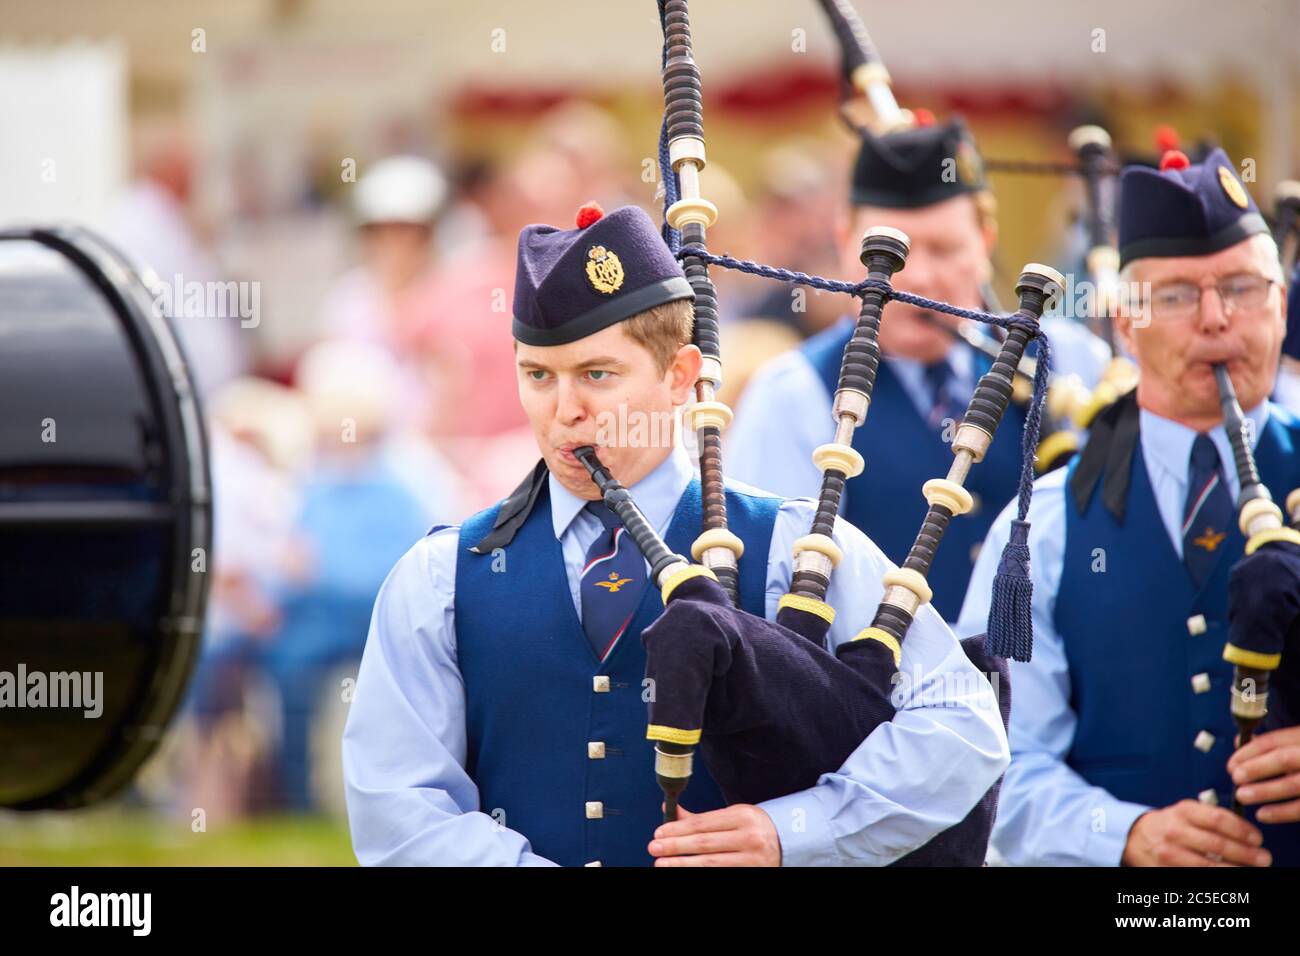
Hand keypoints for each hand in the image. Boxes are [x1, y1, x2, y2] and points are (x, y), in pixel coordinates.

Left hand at [648, 804, 781, 866]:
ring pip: (710, 863)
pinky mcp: (753, 873)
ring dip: (683, 864)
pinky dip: (700, 873)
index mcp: (743, 816)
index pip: (703, 824)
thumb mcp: (732, 815)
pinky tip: (685, 870)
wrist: (788, 842)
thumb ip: (702, 818)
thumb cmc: (753, 826)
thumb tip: (672, 812)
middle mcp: (750, 838)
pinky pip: (720, 873)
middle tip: (654, 848)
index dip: (678, 829)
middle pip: (704, 844)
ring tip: (662, 864)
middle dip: (676, 847)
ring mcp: (752, 859)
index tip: (659, 833)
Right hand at [1121, 800, 1268, 866]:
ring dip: (1235, 869)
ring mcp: (1170, 852)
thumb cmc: (1169, 824)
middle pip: (1218, 844)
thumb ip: (1212, 817)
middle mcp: (1175, 830)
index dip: (1242, 830)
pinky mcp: (1167, 869)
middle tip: (1263, 858)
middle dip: (1246, 853)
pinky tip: (1228, 874)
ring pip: (1209, 865)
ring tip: (1250, 870)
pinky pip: (1197, 875)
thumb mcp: (1186, 813)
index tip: (1257, 838)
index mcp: (1183, 811)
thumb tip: (1247, 834)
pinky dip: (1217, 876)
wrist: (1135, 836)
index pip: (1218, 819)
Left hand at [1229, 726, 1299, 822]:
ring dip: (1265, 791)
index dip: (1248, 752)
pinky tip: (1263, 815)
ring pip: (1294, 784)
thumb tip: (1239, 743)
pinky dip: (1282, 812)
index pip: (1274, 741)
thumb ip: (1271, 744)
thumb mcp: (1295, 744)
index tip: (1231, 764)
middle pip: (1284, 759)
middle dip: (1256, 768)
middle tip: (1235, 777)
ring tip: (1242, 795)